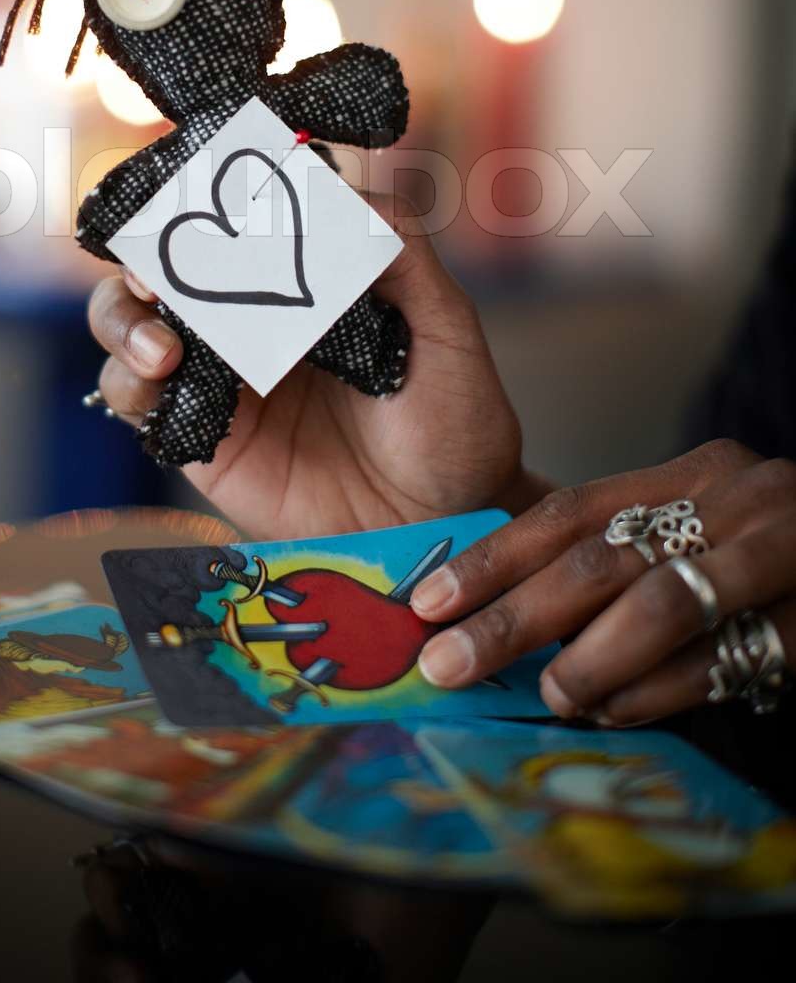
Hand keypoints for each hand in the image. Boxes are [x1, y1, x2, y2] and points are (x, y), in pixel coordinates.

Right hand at [87, 194, 532, 539]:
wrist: (444, 526)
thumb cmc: (455, 423)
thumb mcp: (446, 329)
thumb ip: (404, 255)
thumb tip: (344, 197)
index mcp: (304, 279)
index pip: (233, 219)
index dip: (200, 201)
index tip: (198, 199)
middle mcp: (250, 319)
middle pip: (163, 264)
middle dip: (145, 258)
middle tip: (154, 275)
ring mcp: (220, 377)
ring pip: (131, 324)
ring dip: (125, 320)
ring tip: (163, 349)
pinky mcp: (199, 438)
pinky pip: (138, 402)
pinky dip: (129, 384)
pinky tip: (160, 384)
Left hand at [411, 438, 795, 723]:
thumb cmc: (781, 560)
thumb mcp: (701, 534)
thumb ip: (624, 560)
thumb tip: (507, 616)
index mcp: (690, 474)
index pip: (568, 510)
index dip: (491, 556)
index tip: (426, 600)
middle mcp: (730, 499)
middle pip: (598, 559)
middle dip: (512, 616)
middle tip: (449, 663)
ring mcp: (777, 552)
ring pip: (659, 603)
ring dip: (588, 659)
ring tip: (547, 695)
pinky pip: (720, 659)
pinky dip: (659, 691)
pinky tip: (616, 712)